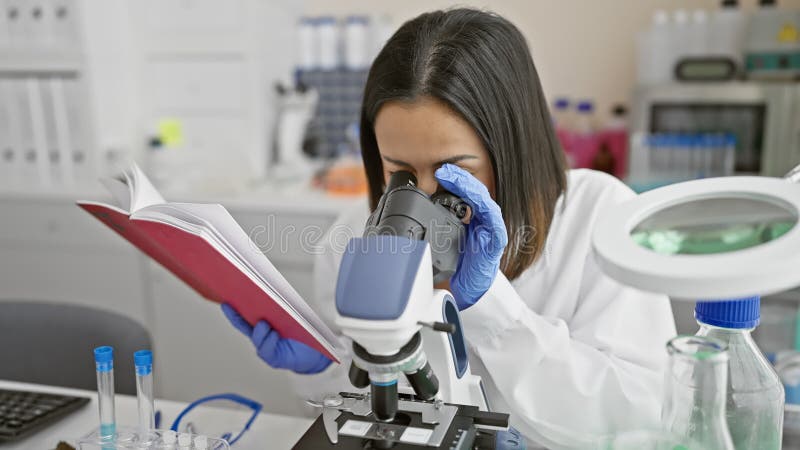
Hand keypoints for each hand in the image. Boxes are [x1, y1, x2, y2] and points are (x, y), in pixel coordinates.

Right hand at [221, 303, 331, 373]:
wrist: (317, 353)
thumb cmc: (304, 333)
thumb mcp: (293, 317)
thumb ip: (281, 308)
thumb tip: (272, 296)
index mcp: (263, 324)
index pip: (245, 316)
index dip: (234, 309)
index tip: (226, 300)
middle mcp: (261, 336)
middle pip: (245, 325)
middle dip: (238, 316)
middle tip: (234, 306)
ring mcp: (265, 348)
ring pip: (257, 338)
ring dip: (259, 330)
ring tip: (264, 322)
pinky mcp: (273, 358)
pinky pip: (267, 349)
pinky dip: (270, 340)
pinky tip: (274, 334)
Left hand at [435, 164, 507, 308]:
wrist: (467, 290)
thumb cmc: (456, 265)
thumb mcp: (439, 240)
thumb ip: (431, 224)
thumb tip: (407, 212)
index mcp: (468, 217)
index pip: (461, 193)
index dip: (451, 181)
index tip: (438, 172)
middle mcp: (480, 219)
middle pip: (472, 192)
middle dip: (458, 179)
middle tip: (443, 171)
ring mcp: (489, 228)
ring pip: (483, 201)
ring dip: (469, 188)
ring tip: (456, 179)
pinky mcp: (495, 241)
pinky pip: (493, 220)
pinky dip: (486, 208)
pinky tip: (476, 200)